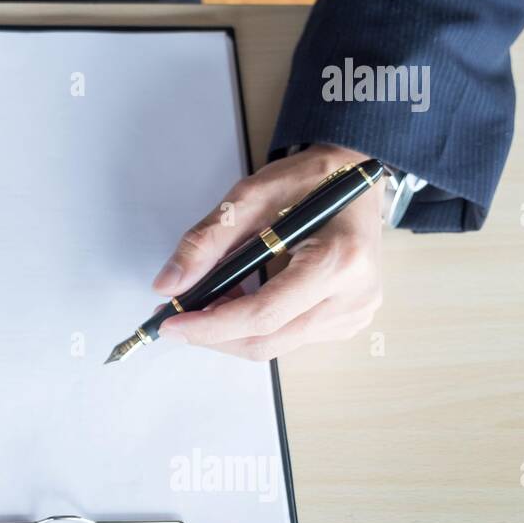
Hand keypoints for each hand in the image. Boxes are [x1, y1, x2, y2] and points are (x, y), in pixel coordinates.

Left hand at [152, 143, 382, 359]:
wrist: (353, 177)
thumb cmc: (309, 180)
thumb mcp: (251, 196)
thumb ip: (207, 241)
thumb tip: (169, 284)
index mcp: (337, 260)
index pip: (264, 314)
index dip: (212, 325)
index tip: (172, 324)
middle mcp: (354, 296)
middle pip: (267, 340)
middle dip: (214, 333)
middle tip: (177, 315)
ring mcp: (354, 313)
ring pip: (275, 345)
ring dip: (231, 329)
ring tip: (209, 297)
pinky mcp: (346, 321)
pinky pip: (288, 338)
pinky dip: (254, 325)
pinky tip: (239, 298)